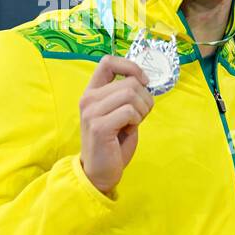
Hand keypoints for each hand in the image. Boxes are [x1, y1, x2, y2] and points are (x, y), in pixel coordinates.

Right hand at [79, 55, 153, 194]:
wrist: (99, 171)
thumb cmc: (113, 142)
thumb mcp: (119, 113)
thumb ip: (125, 96)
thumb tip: (144, 81)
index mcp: (92, 92)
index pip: (108, 62)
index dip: (131, 67)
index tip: (143, 81)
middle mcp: (88, 99)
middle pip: (129, 81)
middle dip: (145, 98)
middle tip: (140, 115)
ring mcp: (92, 112)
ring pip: (131, 94)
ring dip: (143, 109)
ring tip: (134, 123)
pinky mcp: (99, 126)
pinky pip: (130, 111)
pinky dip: (137, 120)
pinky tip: (129, 130)